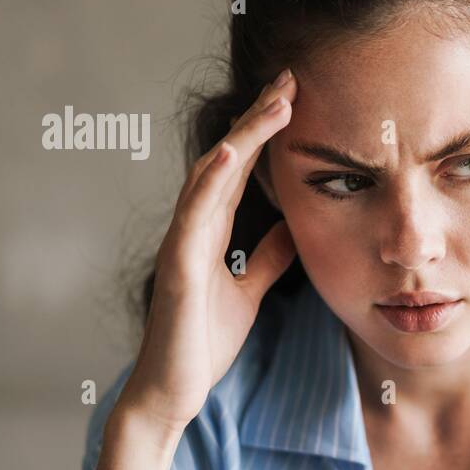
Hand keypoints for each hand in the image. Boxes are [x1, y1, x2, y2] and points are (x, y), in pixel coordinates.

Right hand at [118, 68, 298, 434]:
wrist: (173, 391)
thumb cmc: (204, 341)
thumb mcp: (250, 290)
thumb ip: (266, 256)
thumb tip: (294, 226)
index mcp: (212, 231)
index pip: (241, 169)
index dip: (266, 132)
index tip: (296, 96)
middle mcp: (193, 228)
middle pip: (226, 159)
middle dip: (257, 118)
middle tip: (290, 78)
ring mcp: (182, 244)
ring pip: (210, 176)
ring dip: (242, 137)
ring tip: (274, 102)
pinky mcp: (178, 268)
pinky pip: (193, 217)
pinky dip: (209, 182)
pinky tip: (228, 153)